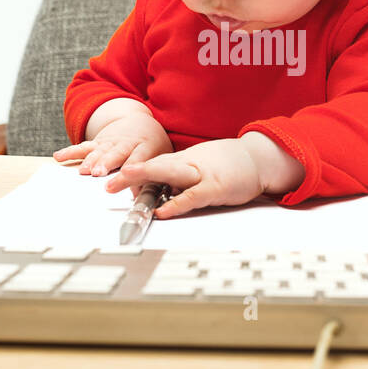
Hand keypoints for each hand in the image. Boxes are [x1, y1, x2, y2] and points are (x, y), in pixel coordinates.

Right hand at [53, 112, 172, 175]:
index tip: (126, 185)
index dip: (131, 172)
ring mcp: (110, 142)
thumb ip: (154, 175)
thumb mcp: (160, 157)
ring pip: (98, 151)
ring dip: (90, 161)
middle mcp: (126, 143)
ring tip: (83, 171)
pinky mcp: (97, 142)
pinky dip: (70, 152)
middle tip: (99, 174)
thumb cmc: (151, 144)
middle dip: (106, 164)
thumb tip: (149, 198)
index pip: (138, 160)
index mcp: (145, 146)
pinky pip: (83, 147)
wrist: (138, 122)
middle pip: (115, 154)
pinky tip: (59, 157)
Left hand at [103, 138, 266, 218]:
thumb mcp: (200, 167)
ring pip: (169, 174)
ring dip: (146, 177)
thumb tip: (162, 192)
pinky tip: (162, 211)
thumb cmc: (230, 163)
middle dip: (130, 174)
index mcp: (185, 160)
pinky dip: (176, 204)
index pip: (154, 164)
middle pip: (155, 166)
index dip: (133, 171)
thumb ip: (180, 178)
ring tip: (124, 182)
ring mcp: (202, 175)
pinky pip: (192, 197)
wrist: (259, 157)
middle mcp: (189, 164)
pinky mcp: (216, 189)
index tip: (112, 179)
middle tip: (108, 183)